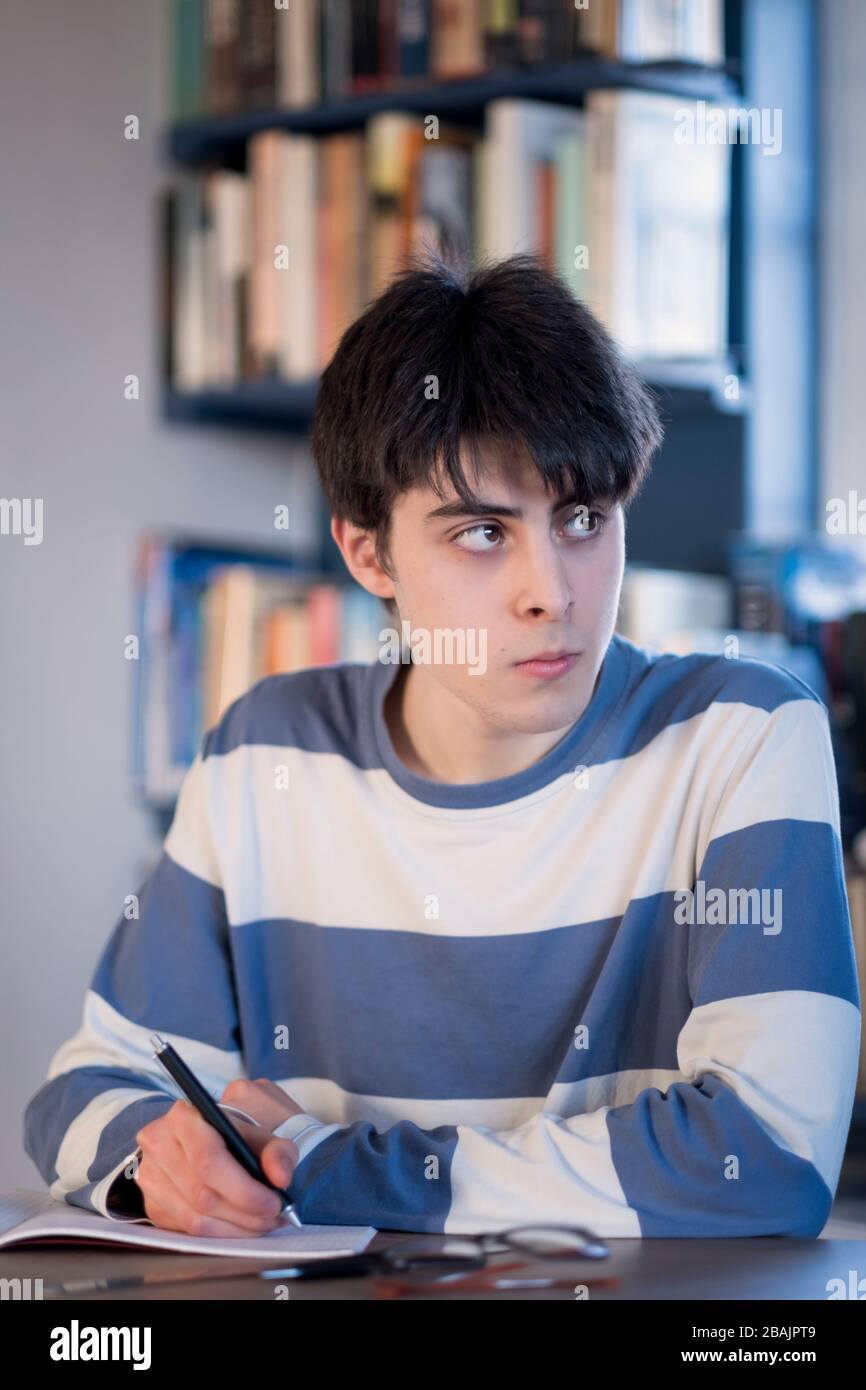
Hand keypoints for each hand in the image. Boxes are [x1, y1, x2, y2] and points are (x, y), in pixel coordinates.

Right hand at [134, 1078, 305, 1237]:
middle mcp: (159, 1143)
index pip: (209, 1160)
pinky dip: (222, 1233)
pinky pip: (187, 1230)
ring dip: (236, 1228)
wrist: (221, 1130)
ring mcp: (151, 1175)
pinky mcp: (153, 1202)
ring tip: (265, 1221)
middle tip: (275, 1216)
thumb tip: (281, 1177)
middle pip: (202, 1194)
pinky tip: (244, 1225)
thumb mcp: (267, 1127)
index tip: (273, 1203)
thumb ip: (278, 1150)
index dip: (243, 1189)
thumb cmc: (245, 1128)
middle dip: (245, 1213)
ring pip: (195, 1218)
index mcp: (185, 1116)